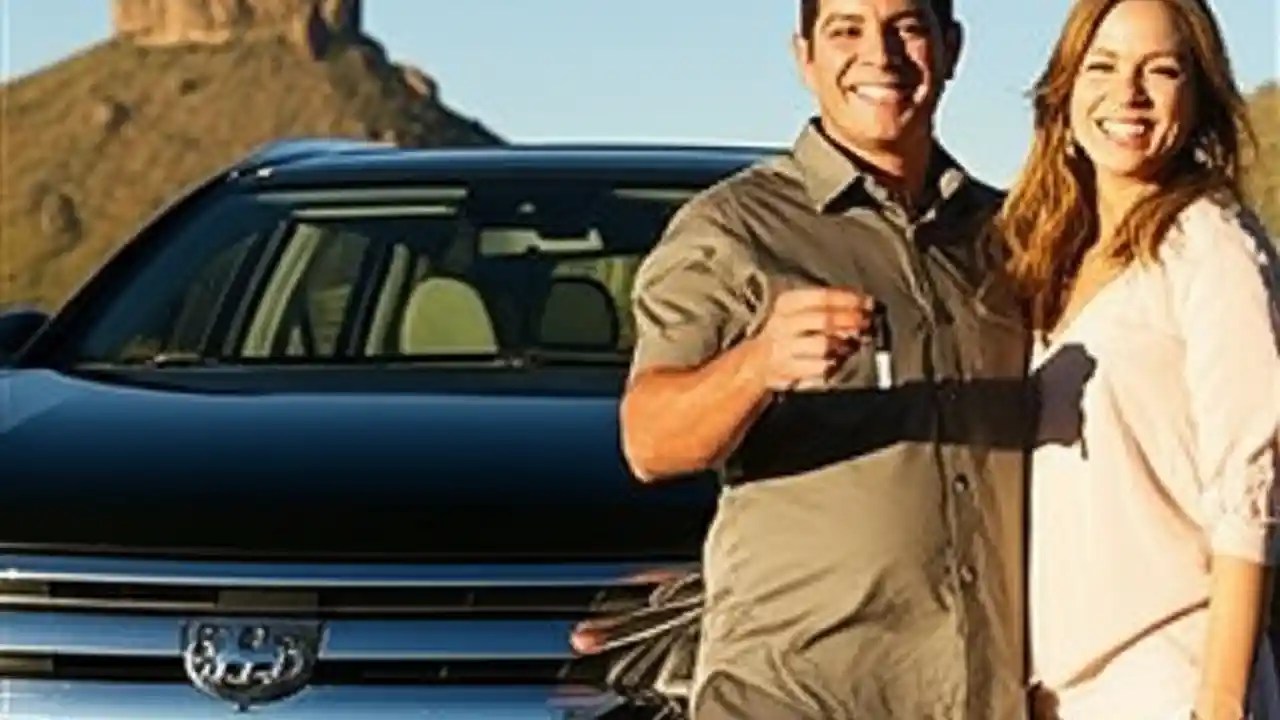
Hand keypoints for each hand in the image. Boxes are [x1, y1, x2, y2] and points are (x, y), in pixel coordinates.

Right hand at [746, 287, 874, 390]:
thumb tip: (862, 301)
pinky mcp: (789, 370)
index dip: (849, 299)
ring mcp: (784, 348)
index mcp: (787, 303)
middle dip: (850, 321)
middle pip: (825, 320)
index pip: (822, 297)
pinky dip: (832, 364)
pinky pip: (819, 367)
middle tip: (865, 322)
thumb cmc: (787, 331)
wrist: (758, 361)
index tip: (867, 302)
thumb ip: (826, 304)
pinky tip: (836, 360)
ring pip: (823, 345)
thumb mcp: (798, 309)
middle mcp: (783, 324)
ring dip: (842, 344)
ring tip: (851, 342)